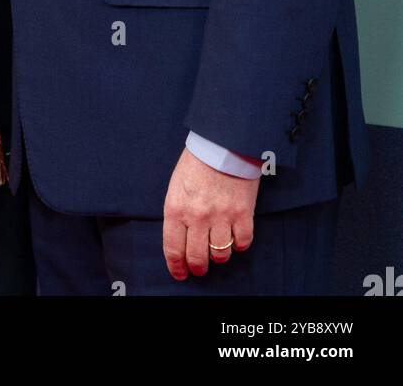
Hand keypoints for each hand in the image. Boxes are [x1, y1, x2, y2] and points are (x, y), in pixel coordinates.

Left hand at [162, 147, 259, 279]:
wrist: (222, 142)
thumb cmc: (196, 163)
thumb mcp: (176, 186)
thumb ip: (178, 213)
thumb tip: (181, 239)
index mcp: (176, 208)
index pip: (173, 248)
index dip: (177, 266)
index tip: (180, 273)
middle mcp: (197, 216)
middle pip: (197, 258)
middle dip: (198, 267)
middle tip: (199, 268)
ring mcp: (221, 216)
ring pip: (220, 254)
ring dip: (219, 256)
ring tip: (217, 249)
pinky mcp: (242, 213)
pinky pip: (242, 243)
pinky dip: (239, 245)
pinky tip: (235, 237)